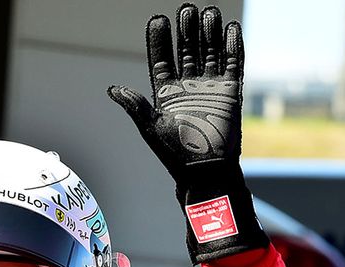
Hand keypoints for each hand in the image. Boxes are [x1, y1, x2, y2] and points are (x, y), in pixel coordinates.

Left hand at [109, 3, 267, 262]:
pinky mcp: (230, 92)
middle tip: (186, 10)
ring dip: (208, 33)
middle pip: (186, 49)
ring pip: (209, 52)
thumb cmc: (175, 155)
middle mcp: (187, 85)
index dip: (160, 39)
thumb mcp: (151, 128)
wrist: (205, 172)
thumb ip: (136, 105)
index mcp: (165, 92)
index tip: (158, 20)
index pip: (161, 58)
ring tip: (207, 13)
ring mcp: (210, 87)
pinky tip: (229, 28)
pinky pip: (232, 64)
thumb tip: (112, 89)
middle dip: (186, 30)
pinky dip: (232, 47)